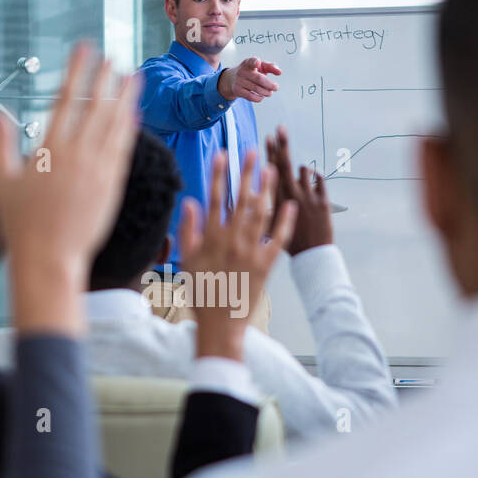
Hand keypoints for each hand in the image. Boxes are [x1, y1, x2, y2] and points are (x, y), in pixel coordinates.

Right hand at [0, 43, 140, 333]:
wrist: (49, 260)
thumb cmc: (19, 225)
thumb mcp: (1, 182)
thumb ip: (1, 145)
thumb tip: (1, 114)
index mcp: (49, 149)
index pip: (66, 99)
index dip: (77, 71)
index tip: (84, 49)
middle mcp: (77, 155)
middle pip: (97, 106)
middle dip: (106, 78)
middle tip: (114, 56)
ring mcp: (98, 171)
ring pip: (116, 125)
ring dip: (125, 97)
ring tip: (133, 76)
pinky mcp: (111, 187)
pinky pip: (123, 150)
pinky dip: (129, 129)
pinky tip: (133, 114)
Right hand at [180, 149, 296, 360]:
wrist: (220, 325)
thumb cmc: (201, 294)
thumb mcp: (187, 262)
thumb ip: (188, 231)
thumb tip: (191, 202)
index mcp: (211, 239)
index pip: (215, 199)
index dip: (218, 175)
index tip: (222, 154)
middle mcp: (232, 242)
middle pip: (241, 200)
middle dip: (246, 173)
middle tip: (252, 152)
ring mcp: (250, 252)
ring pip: (260, 214)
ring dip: (267, 190)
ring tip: (271, 170)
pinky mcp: (266, 265)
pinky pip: (277, 239)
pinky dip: (284, 222)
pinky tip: (290, 205)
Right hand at [217, 57, 281, 102]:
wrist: (232, 79)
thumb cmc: (250, 71)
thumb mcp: (259, 66)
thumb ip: (271, 67)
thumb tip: (279, 72)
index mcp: (248, 63)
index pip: (251, 61)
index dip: (254, 62)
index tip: (257, 62)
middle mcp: (242, 71)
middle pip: (259, 79)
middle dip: (270, 85)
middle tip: (276, 87)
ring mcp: (239, 81)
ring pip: (256, 89)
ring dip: (266, 92)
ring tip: (270, 92)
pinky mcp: (237, 90)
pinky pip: (250, 96)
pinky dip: (259, 98)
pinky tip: (261, 96)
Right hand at [264, 125, 334, 254]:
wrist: (312, 256)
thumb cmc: (289, 244)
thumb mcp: (269, 227)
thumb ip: (260, 211)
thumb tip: (244, 203)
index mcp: (277, 201)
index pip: (271, 172)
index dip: (270, 153)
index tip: (267, 138)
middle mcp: (292, 195)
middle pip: (285, 165)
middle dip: (282, 144)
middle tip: (280, 128)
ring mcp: (308, 197)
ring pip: (303, 170)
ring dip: (300, 169)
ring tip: (297, 176)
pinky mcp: (323, 201)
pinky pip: (320, 180)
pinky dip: (315, 176)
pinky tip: (312, 176)